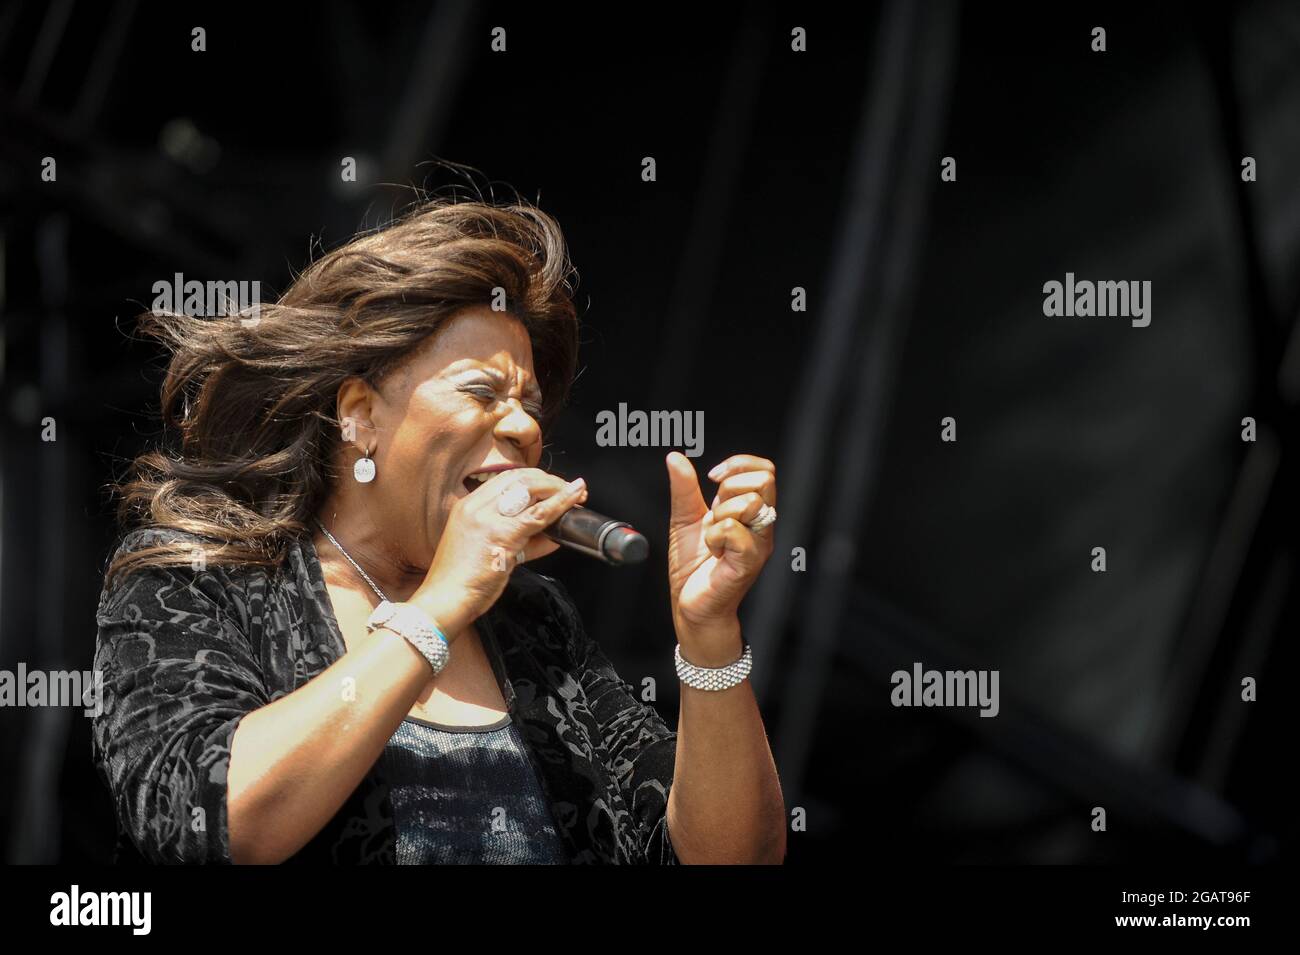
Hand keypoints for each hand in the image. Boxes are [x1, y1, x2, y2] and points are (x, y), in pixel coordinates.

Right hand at [411, 468, 587, 636]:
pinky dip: (561, 503)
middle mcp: (476, 506)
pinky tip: (574, 498)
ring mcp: (487, 518)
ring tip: (577, 494)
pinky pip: (538, 514)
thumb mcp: (487, 552)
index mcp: (468, 506)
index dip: (535, 478)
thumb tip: (552, 537)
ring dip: (558, 489)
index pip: (506, 478)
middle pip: (519, 478)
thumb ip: (520, 541)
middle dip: (549, 481)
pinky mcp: (501, 535)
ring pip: (530, 489)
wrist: (444, 600)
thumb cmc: (461, 582)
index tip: (552, 486)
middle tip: (570, 490)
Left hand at [665, 452, 775, 652]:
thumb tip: (675, 457)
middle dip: (729, 488)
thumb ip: (683, 488)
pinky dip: (714, 537)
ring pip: (748, 503)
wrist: (690, 606)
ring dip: (719, 516)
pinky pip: (733, 530)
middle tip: (713, 512)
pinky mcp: (749, 562)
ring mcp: (758, 544)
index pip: (764, 470)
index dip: (739, 464)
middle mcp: (760, 525)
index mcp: (749, 511)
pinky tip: (713, 552)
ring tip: (712, 538)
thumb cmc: (693, 567)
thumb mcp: (684, 519)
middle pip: (764, 480)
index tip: (712, 478)